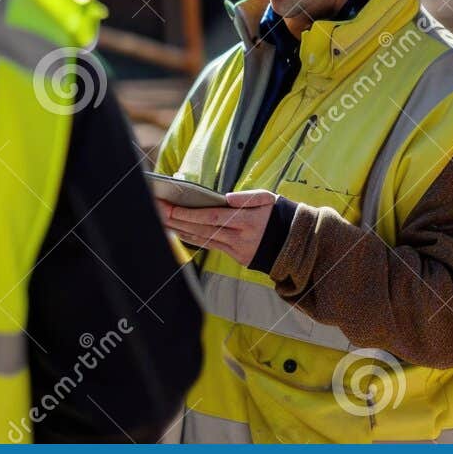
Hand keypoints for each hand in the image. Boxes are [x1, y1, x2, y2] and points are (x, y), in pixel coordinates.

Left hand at [157, 189, 276, 266]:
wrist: (294, 243)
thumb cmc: (279, 214)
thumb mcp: (268, 199)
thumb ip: (247, 197)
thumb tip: (226, 198)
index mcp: (247, 221)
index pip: (212, 218)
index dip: (190, 214)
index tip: (171, 208)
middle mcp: (240, 238)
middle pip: (202, 229)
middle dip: (178, 220)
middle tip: (158, 211)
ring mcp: (237, 249)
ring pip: (204, 239)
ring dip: (181, 230)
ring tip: (162, 220)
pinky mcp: (236, 256)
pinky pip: (210, 246)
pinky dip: (193, 238)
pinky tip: (180, 231)